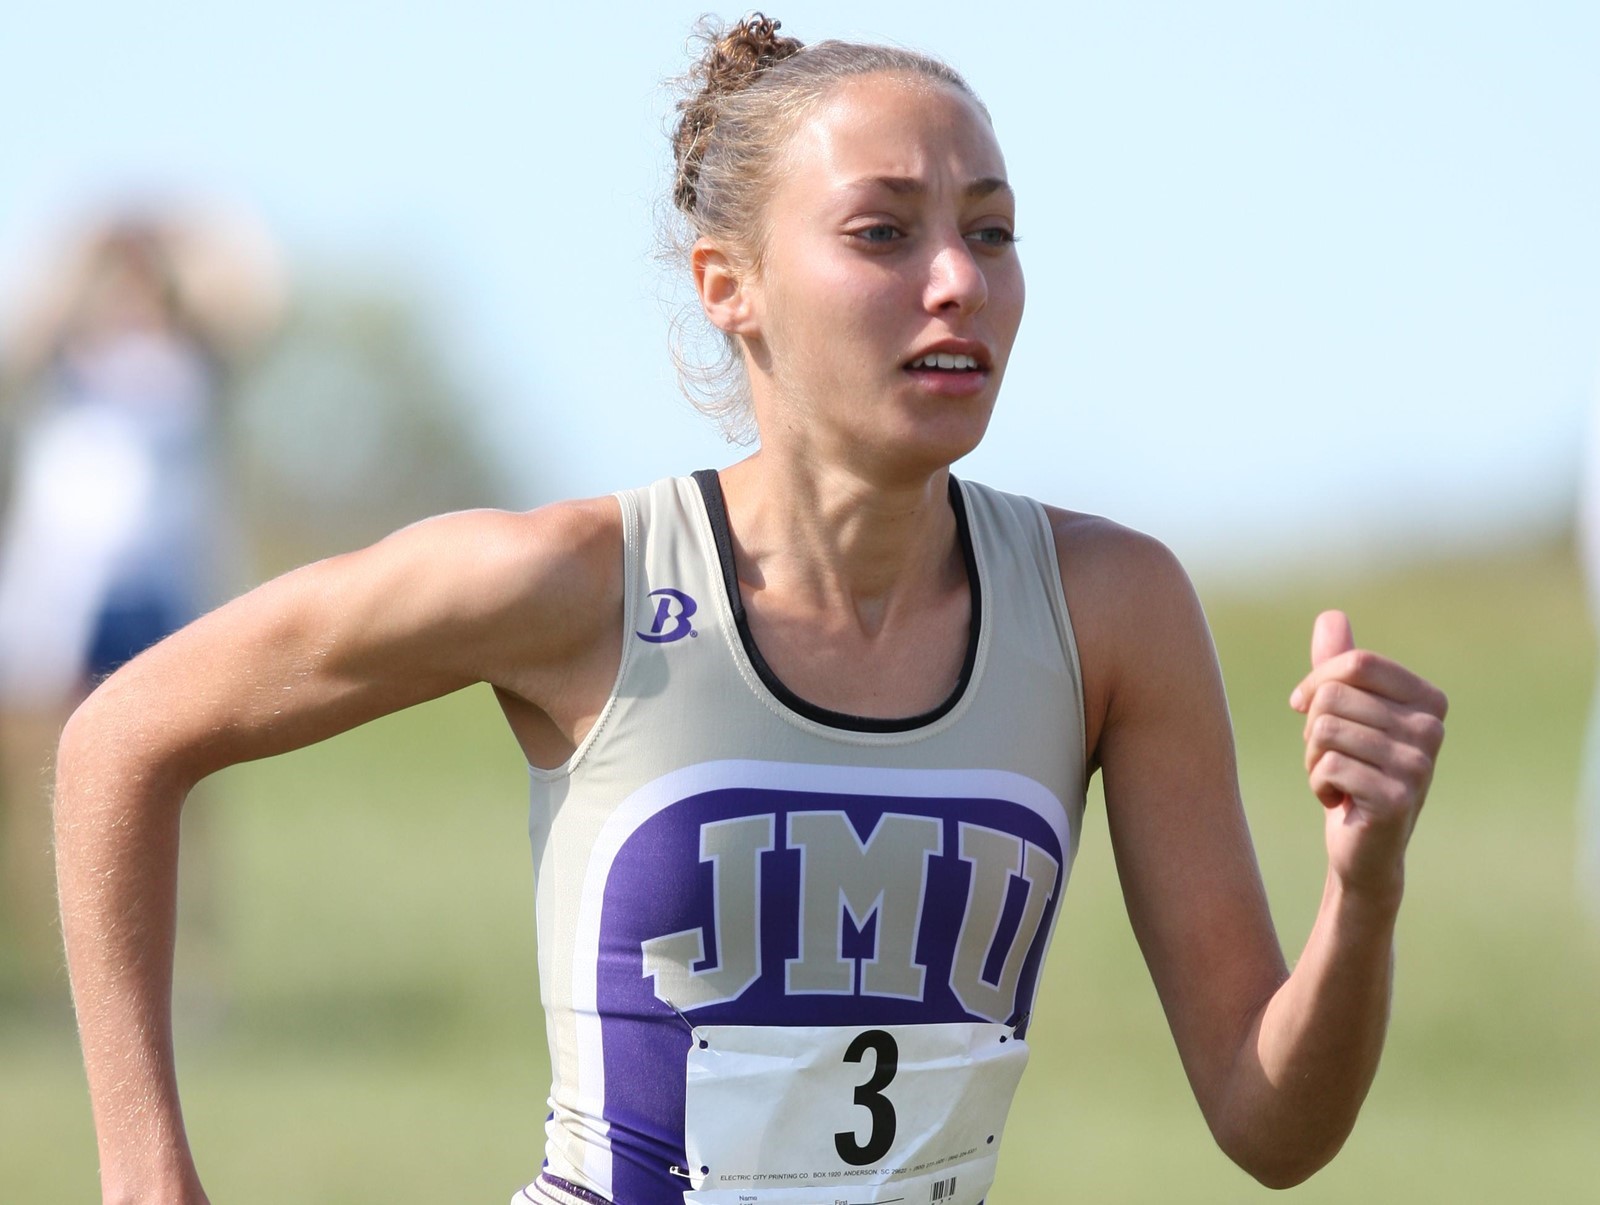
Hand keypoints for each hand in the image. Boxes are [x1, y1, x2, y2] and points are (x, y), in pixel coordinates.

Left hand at [1289, 611, 1446, 900]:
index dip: (1316, 682)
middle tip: (1334, 757)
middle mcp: (1432, 728)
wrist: (1363, 845)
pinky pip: (1327, 766)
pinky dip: (1319, 785)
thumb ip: (1339, 665)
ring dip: (1314, 759)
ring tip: (1339, 779)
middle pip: (1333, 696)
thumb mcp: (1347, 713)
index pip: (1354, 663)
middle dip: (1314, 730)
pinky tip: (1341, 802)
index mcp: (1428, 700)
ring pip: (1324, 730)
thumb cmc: (1354, 769)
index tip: (1306, 708)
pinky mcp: (1397, 797)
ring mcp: (1419, 764)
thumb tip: (1330, 615)